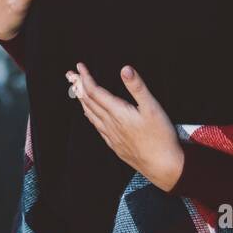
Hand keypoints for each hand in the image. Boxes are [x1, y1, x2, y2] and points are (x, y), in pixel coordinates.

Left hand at [66, 63, 184, 191]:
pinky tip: (90, 115)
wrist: (162, 165)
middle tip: (70, 75)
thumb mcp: (152, 107)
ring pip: (90, 115)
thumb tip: (125, 69)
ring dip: (81, 101)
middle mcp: (110, 124)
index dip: (86, 78)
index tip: (79, 66)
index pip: (95, 92)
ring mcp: (111, 136)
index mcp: (118, 112)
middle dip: (79, 87)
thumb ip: (137, 87)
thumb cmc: (160, 137)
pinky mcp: (115, 145)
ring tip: (76, 91)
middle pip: (88, 102)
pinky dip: (89, 116)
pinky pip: (96, 127)